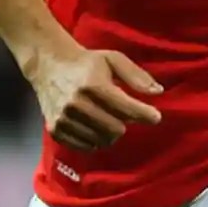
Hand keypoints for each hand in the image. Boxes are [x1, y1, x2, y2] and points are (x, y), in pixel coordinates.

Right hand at [24, 43, 163, 151]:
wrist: (49, 65)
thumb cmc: (87, 62)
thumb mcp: (113, 59)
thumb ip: (136, 76)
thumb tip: (158, 92)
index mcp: (93, 85)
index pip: (126, 109)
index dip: (145, 115)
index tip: (155, 117)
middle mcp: (77, 104)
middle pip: (116, 130)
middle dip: (124, 123)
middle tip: (122, 113)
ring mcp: (64, 119)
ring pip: (101, 141)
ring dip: (109, 133)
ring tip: (107, 117)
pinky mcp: (55, 130)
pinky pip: (85, 147)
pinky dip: (94, 140)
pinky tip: (94, 126)